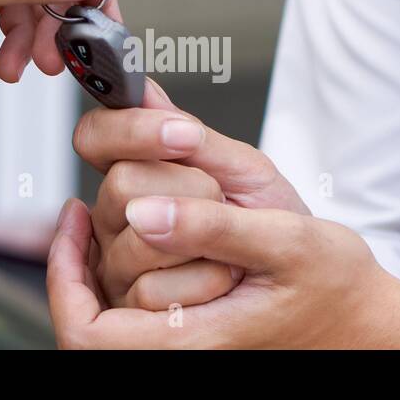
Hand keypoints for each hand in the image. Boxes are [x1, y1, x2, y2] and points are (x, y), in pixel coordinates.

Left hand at [47, 197, 399, 348]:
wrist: (361, 315)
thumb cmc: (333, 285)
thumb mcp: (287, 242)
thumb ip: (213, 227)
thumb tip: (143, 211)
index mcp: (188, 342)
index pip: (84, 331)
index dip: (63, 275)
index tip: (72, 217)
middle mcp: (170, 344)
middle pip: (95, 292)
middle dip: (105, 230)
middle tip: (141, 183)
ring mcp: (170, 331)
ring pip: (108, 280)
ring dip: (117, 230)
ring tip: (157, 194)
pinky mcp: (176, 316)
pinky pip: (128, 281)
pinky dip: (131, 240)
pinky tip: (152, 209)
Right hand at [72, 79, 309, 308]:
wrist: (303, 283)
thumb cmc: (274, 227)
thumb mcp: (246, 172)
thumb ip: (192, 136)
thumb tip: (142, 90)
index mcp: (138, 169)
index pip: (96, 136)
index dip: (130, 130)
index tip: (183, 134)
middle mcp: (118, 214)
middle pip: (121, 182)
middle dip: (190, 189)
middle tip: (225, 201)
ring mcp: (118, 261)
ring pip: (136, 237)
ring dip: (201, 240)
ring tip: (228, 245)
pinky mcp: (131, 309)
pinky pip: (150, 290)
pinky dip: (201, 280)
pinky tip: (220, 275)